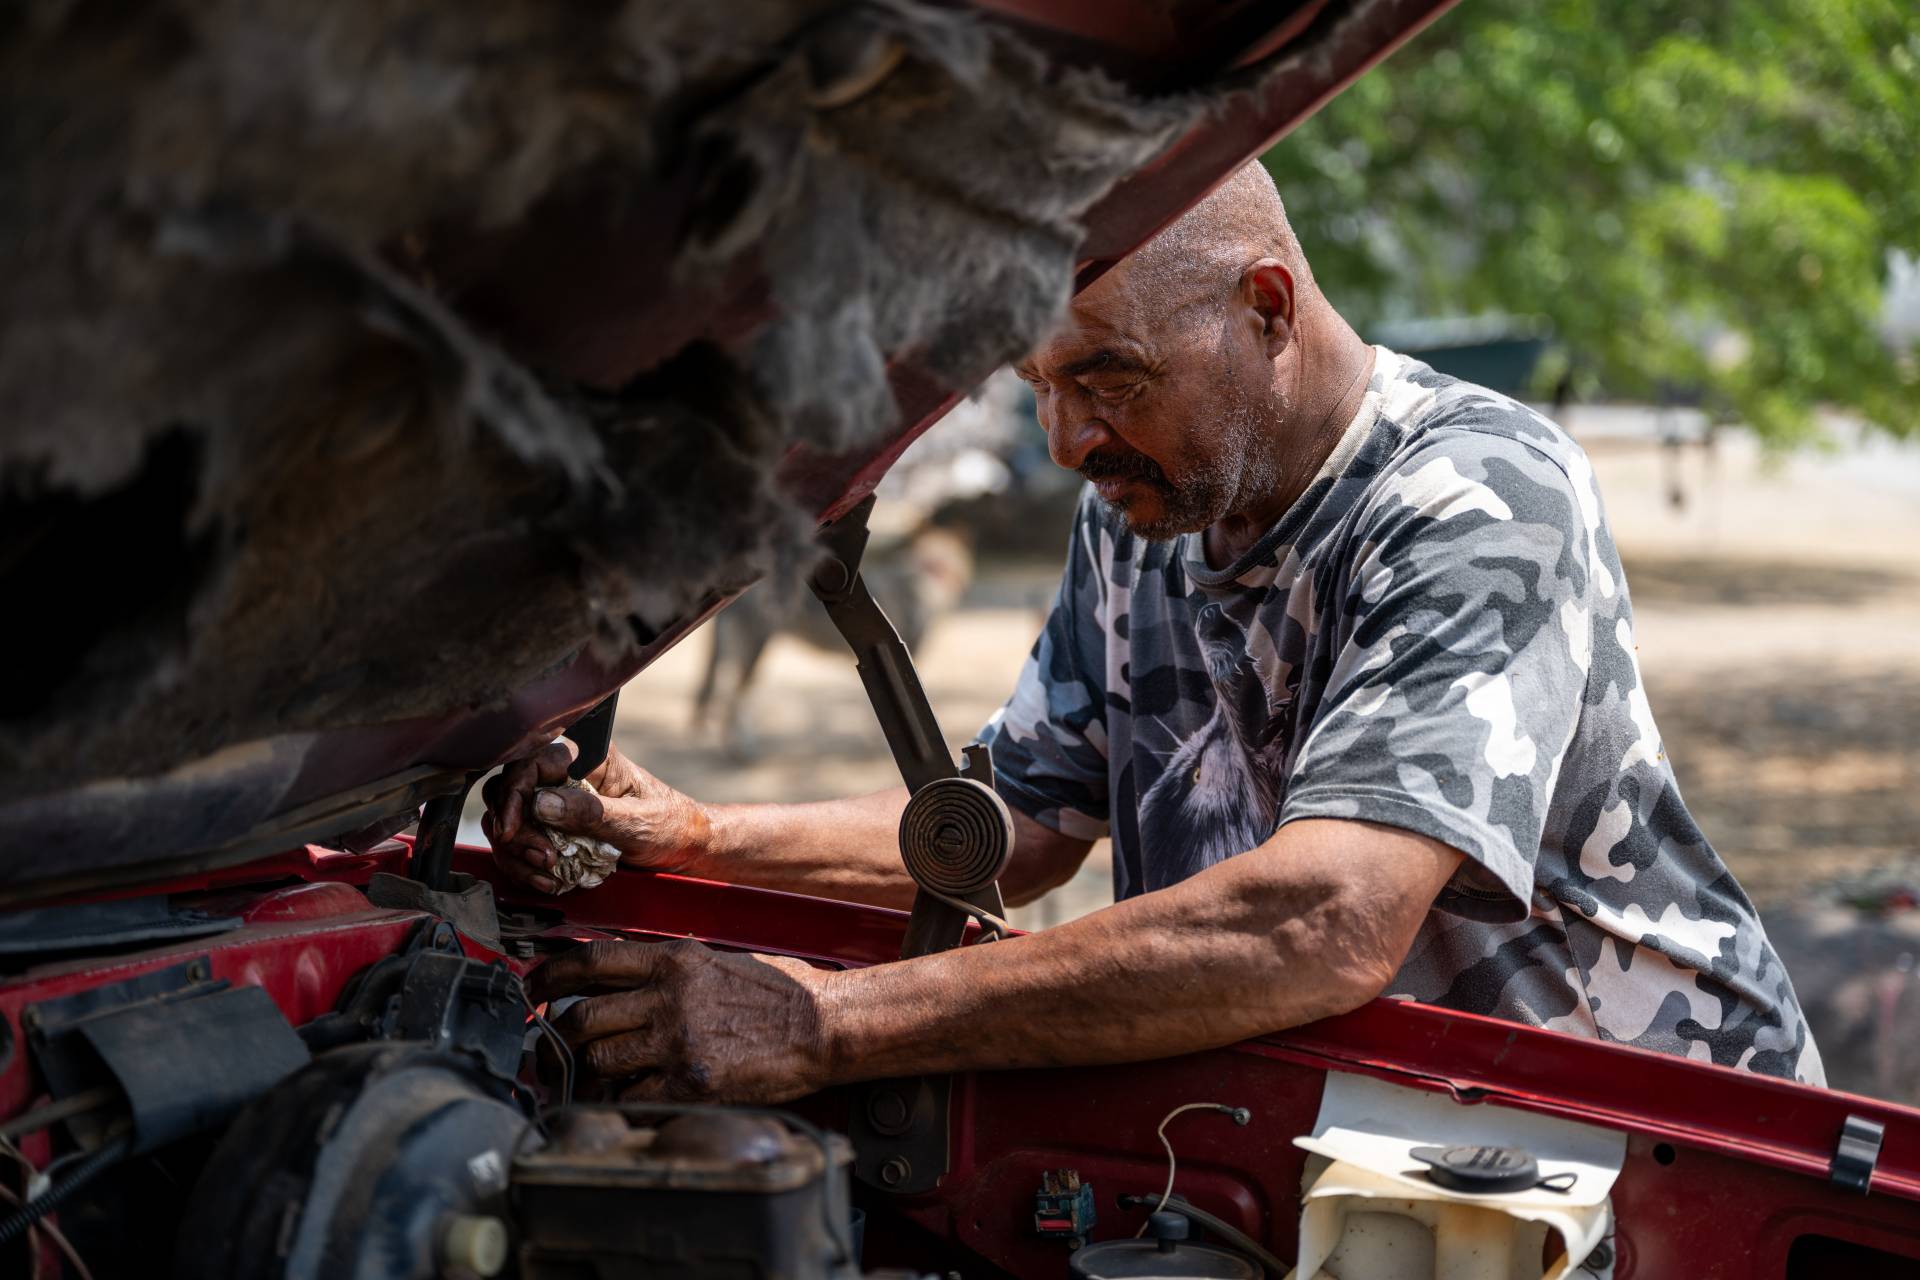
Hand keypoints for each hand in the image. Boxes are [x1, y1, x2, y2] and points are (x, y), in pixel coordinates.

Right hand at [481, 739, 710, 893]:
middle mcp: (567, 776)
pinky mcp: (555, 832)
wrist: (685, 852)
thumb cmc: (672, 826)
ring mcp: (558, 805)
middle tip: (541, 857)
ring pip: (508, 820)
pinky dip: (524, 866)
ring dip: (517, 852)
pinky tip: (547, 880)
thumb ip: (591, 813)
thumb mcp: (637, 822)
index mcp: (589, 759)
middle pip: (508, 790)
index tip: (513, 827)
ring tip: (548, 872)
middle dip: (514, 829)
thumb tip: (542, 802)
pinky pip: (520, 845)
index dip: (514, 792)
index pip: (531, 761)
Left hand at [530, 939, 834, 1103]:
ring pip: (599, 1059)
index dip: (550, 975)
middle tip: (556, 1047)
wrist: (823, 1025)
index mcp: (674, 959)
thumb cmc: (779, 992)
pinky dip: (623, 1102)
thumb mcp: (718, 960)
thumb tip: (620, 975)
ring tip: (595, 1077)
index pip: (590, 960)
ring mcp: (677, 1041)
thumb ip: (669, 966)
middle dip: (561, 1036)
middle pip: (582, 1016)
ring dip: (590, 1072)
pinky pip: (630, 1098)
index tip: (534, 988)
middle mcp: (669, 996)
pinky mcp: (690, 1082)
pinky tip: (633, 1098)